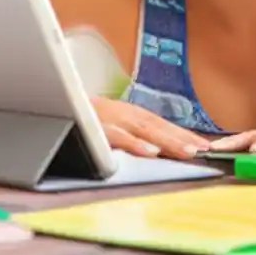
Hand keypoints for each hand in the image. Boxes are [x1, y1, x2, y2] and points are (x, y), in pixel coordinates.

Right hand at [90, 96, 209, 159]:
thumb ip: (130, 134)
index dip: (183, 134)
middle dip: (182, 138)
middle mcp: (122, 113)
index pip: (161, 124)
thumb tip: (155, 149)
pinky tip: (150, 152)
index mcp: (128, 114)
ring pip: (143, 130)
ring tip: (187, 152)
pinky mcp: (94, 127)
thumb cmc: (81, 118)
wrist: (49, 102)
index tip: (206, 146)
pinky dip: (134, 144)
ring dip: (166, 141)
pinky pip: (116, 136)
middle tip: (205, 150)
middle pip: (157, 126)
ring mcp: (108, 119)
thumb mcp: (109, 124)